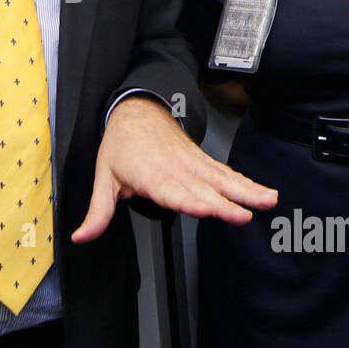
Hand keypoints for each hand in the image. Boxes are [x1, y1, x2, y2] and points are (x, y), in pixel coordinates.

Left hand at [72, 95, 277, 242]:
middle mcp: (176, 170)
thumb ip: (98, 211)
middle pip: (202, 189)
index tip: (205, 208)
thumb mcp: (103, 178)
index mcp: (150, 176)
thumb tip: (81, 236)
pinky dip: (246, 183)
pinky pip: (227, 173)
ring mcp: (193, 164)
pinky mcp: (203, 162)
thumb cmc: (121, 146)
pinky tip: (264, 192)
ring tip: (267, 200)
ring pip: (221, 179)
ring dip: (245, 190)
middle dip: (224, 203)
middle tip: (243, 215)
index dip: (188, 201)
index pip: (171, 192)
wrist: (138, 110)